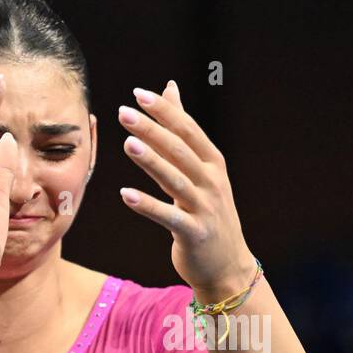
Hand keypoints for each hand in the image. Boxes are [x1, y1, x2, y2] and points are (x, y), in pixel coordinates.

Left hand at [117, 80, 257, 300]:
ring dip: (152, 162)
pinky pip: (169, 217)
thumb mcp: (201, 169)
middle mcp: (211, 182)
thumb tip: (170, 87)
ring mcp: (205, 208)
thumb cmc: (208, 212)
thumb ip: (183, 130)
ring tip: (128, 144)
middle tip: (125, 113)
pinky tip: (126, 195)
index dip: (165, 112)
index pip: (188, 130)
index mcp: (212, 163)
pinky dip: (148, 206)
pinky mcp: (195, 234)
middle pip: (180, 151)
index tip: (138, 94)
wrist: (228, 265)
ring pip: (175, 180)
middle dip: (153, 130)